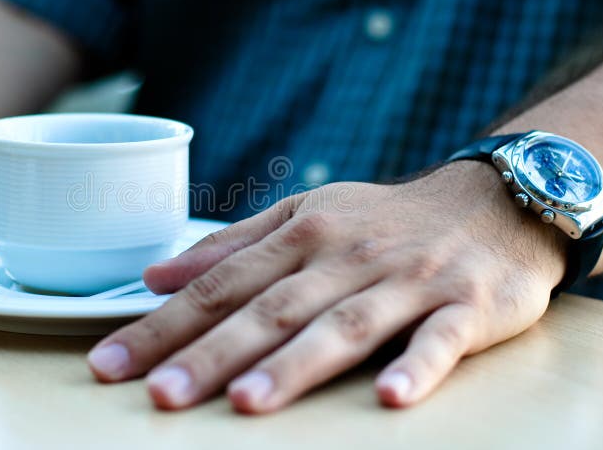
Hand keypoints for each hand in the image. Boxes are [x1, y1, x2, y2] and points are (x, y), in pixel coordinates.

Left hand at [87, 162, 565, 412]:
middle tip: (160, 395)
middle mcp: (346, 257)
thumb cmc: (382, 218)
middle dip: (212, 354)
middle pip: (270, 310)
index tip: (113, 363)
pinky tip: (391, 397)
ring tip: (248, 401)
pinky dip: (418, 366)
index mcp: (303, 236)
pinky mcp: (465, 305)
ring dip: (295, 364)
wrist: (489, 201)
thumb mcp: (304, 216)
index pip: (222, 285)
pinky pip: (440, 339)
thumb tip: (155, 276)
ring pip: (343, 325)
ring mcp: (406, 281)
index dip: (165, 325)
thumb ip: (230, 246)